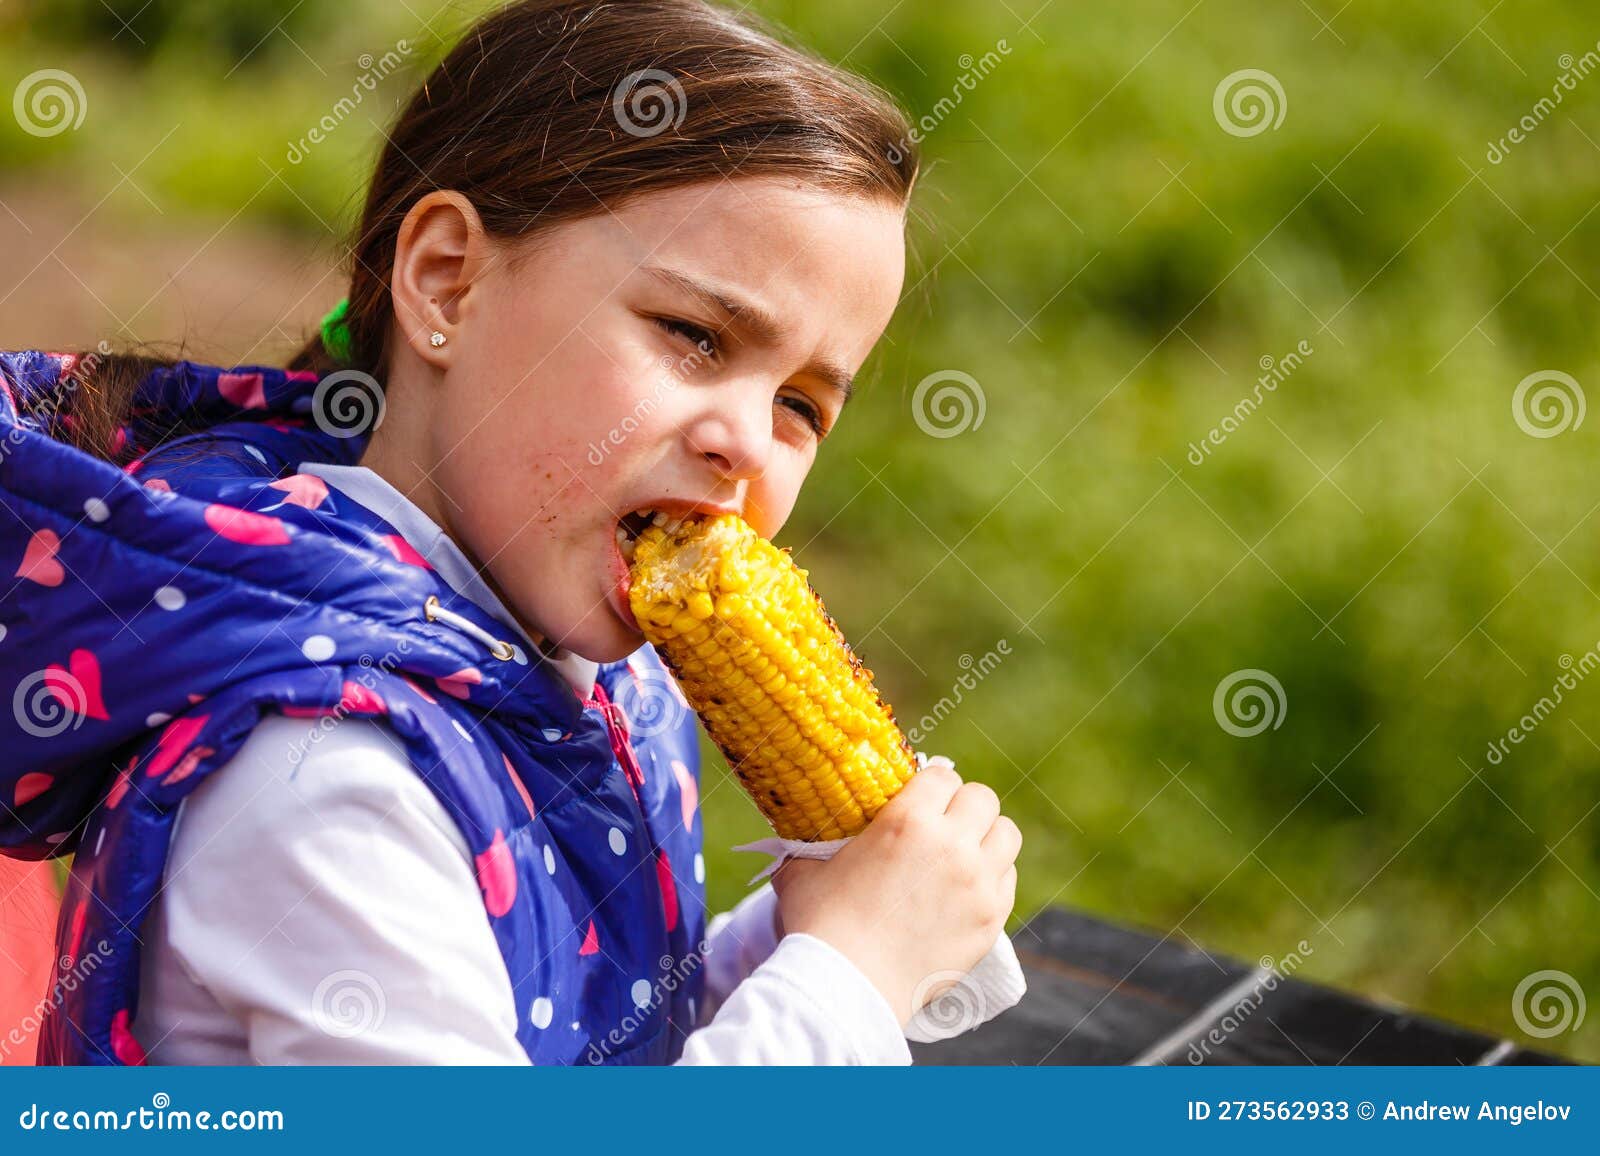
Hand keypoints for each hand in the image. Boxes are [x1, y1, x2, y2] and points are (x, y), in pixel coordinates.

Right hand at [771, 758, 1020, 1027]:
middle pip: (982, 799)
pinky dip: (994, 877)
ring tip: (966, 853)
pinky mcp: (991, 919)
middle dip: (964, 807)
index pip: (944, 776)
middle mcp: (951, 844)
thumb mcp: (804, 871)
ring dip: (987, 838)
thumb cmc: (820, 927)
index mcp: (907, 820)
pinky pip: (1008, 879)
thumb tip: (805, 839)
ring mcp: (978, 882)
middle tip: (945, 825)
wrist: (848, 989)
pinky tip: (970, 888)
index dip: (932, 786)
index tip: (922, 802)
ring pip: (1007, 835)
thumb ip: (813, 847)